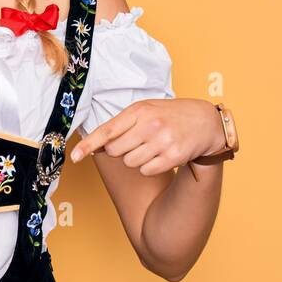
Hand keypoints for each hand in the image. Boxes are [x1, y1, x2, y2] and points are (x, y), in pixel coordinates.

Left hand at [69, 98, 225, 175]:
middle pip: (115, 151)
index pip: (107, 131)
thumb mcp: (146, 110)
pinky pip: (146, 170)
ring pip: (130, 163)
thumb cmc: (170, 116)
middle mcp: (150, 125)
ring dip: (136, 159)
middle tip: (137, 141)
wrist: (206, 122)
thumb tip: (96, 146)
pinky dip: (150, 166)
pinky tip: (162, 154)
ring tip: (152, 146)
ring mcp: (162, 141)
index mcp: (139, 111)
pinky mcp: (173, 157)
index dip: (88, 145)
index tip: (75, 157)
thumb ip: (122, 125)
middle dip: (120, 150)